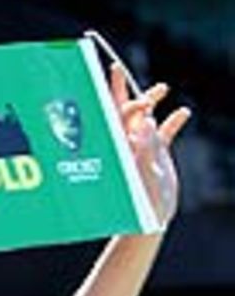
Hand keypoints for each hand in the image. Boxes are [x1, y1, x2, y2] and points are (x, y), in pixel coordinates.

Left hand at [110, 63, 188, 226]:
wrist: (150, 222)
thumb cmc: (140, 207)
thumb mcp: (144, 179)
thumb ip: (144, 153)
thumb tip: (146, 125)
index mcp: (116, 149)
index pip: (112, 118)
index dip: (120, 102)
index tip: (137, 98)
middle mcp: (126, 144)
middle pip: (123, 111)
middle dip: (126, 92)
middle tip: (126, 73)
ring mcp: (141, 147)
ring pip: (145, 117)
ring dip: (152, 100)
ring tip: (163, 89)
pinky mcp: (157, 153)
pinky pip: (165, 132)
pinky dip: (173, 121)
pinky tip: (183, 113)